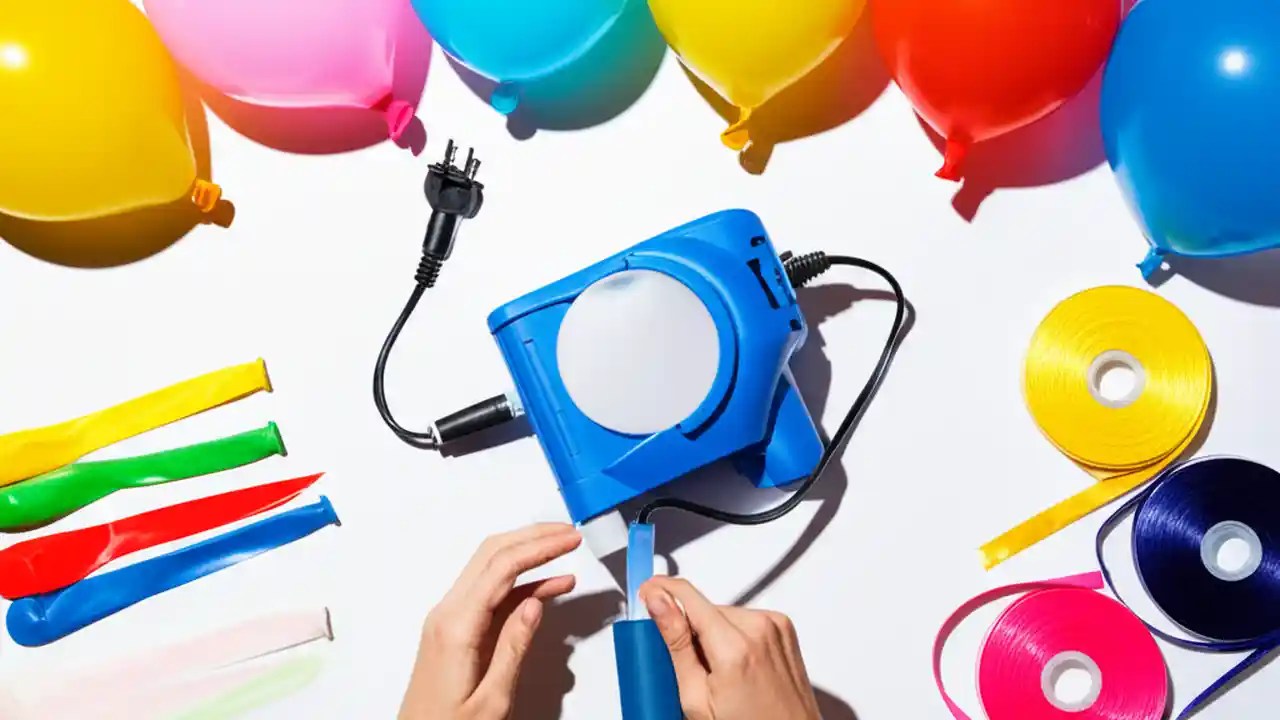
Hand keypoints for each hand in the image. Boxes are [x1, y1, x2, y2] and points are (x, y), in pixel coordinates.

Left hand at [400, 523, 581, 719]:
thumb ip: (514, 648)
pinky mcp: (455, 629)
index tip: (568, 539)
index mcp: (456, 627)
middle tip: (568, 534)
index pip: (502, 568)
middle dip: (533, 538)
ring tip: (564, 552)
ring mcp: (449, 619)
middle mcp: (448, 614)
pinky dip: (520, 584)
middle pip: (492, 555)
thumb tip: (535, 604)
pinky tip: (547, 588)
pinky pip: (490, 594)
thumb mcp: (491, 700)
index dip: (539, 547)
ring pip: (491, 569)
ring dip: (527, 556)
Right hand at [640, 577, 820, 719]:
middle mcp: (760, 629)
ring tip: (717, 675)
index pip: (687, 595)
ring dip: (712, 635)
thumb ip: (676, 645)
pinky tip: (737, 668)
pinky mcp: (785, 629)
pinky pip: (746, 621)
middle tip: (686, 666)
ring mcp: (777, 627)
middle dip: (689, 629)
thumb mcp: (697, 699)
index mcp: (735, 647)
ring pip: (724, 614)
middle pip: (705, 608)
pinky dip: (734, 638)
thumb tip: (658, 604)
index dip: (661, 590)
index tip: (646, 591)